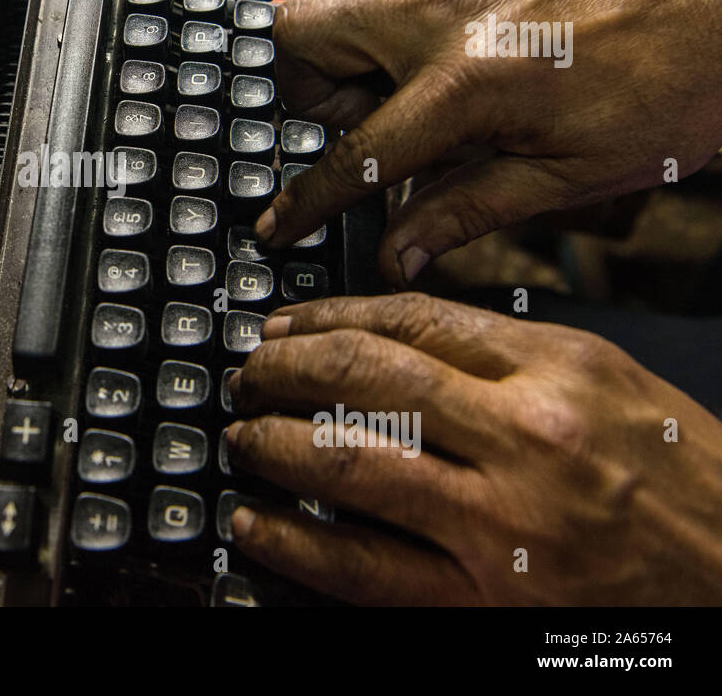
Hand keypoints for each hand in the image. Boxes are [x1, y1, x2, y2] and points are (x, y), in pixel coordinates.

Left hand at [224, 293, 721, 603]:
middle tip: (249, 373)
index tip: (284, 324)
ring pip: (348, 462)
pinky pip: (362, 566)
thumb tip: (394, 341)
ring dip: (274, 442)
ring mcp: (502, 522)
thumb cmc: (688, 485)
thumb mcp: (611, 387)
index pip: (410, 320)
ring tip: (243, 434)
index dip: (327, 317)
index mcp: (560, 368)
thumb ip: (506, 358)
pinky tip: (255, 522)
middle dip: (285, 370)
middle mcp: (527, 435)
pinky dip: (294, 543)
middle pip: (365, 378)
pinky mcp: (484, 602)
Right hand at [259, 0, 721, 284]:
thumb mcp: (559, 180)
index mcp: (466, 79)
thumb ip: (460, 214)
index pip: (353, 151)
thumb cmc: (660, 92)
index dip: (308, 200)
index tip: (281, 222)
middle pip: (298, 38)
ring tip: (399, 96)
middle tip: (358, 130)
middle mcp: (443, 9)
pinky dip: (375, 26)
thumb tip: (398, 255)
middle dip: (306, 95)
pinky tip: (422, 60)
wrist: (716, 19)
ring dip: (338, 56)